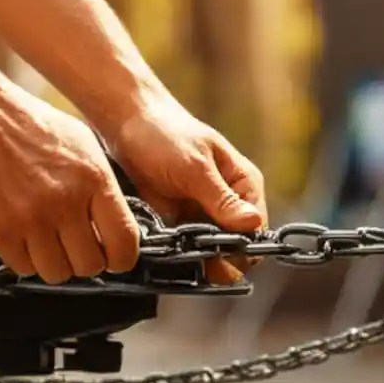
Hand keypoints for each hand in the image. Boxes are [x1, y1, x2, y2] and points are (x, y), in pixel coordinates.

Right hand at [0, 87, 138, 283]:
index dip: (123, 258)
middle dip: (88, 261)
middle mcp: (64, 204)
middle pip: (90, 266)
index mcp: (93, 179)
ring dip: (57, 262)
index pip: (123, 243)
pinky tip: (26, 235)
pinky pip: (23, 268)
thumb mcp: (84, 143)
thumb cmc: (30, 125)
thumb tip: (119, 223)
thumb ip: (104, 185)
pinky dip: (27, 258)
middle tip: (79, 246)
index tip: (116, 257)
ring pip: (57, 274)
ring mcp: (29, 221)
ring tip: (51, 240)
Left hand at [100, 95, 266, 284]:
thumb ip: (221, 199)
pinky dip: (176, 255)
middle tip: (193, 257)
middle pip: (236, 248)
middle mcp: (229, 204)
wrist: (127, 124)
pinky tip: (165, 252)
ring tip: (176, 253)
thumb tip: (253, 224)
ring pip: (210, 253)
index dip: (241, 248)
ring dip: (195, 259)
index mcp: (244, 185)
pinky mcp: (179, 223)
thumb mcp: (195, 167)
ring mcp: (203, 215)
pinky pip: (184, 250)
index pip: (256, 231)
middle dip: (218, 258)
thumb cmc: (166, 134)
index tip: (218, 254)